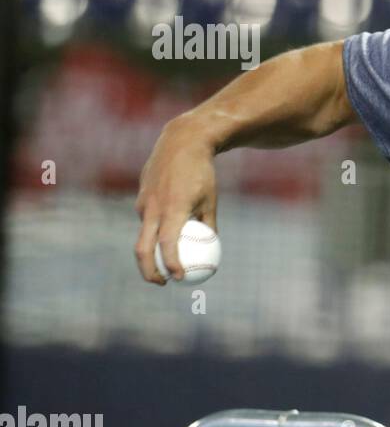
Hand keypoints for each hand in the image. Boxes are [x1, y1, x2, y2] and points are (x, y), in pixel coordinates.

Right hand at [135, 118, 218, 282]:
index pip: (168, 244)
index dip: (171, 264)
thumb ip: (209, 225)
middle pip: (142, 248)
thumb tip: (212, 248)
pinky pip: (147, 221)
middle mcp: (154, 207)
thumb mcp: (211, 200)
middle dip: (148, 270)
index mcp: (173, 209)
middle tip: (161, 283)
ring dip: (151, 253)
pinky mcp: (140, 197)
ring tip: (163, 266)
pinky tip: (165, 236)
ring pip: (144, 235)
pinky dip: (154, 232)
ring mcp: (144, 202)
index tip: (179, 278)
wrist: (180, 143)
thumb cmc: (202, 173)